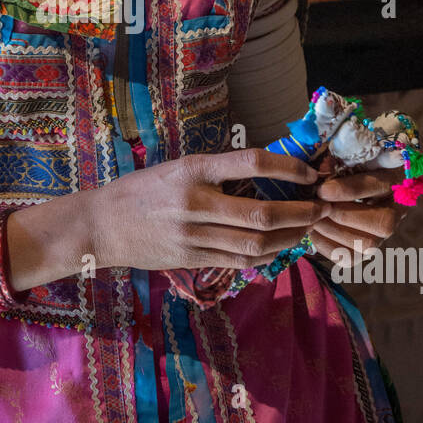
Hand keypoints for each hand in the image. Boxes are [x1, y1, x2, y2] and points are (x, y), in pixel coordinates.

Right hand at [89, 149, 323, 283]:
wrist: (101, 225)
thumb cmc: (141, 191)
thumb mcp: (177, 168)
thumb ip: (216, 171)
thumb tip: (265, 172)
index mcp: (192, 170)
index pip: (252, 162)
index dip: (288, 167)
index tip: (309, 172)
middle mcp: (194, 202)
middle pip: (262, 213)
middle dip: (300, 212)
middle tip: (321, 207)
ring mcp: (193, 235)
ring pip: (256, 243)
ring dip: (290, 237)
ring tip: (307, 228)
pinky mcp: (191, 259)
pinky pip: (239, 260)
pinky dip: (267, 254)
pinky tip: (282, 247)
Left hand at [310, 166, 408, 262]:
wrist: (346, 180)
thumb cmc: (346, 161)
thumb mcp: (345, 152)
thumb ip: (337, 158)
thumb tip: (320, 171)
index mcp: (395, 178)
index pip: (380, 186)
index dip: (351, 190)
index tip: (323, 190)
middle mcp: (397, 209)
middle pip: (382, 223)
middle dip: (343, 215)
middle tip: (315, 206)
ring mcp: (384, 233)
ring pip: (368, 244)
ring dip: (334, 232)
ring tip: (311, 219)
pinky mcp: (365, 248)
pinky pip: (351, 258)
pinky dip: (328, 248)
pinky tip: (312, 232)